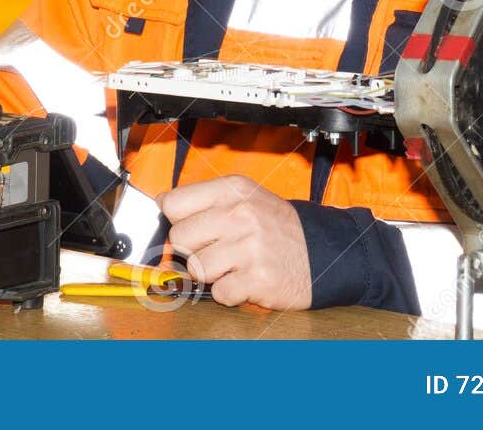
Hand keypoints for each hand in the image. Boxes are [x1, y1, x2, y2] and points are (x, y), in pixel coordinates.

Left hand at [157, 174, 311, 309]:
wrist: (321, 252)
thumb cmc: (277, 227)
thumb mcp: (245, 198)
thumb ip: (205, 199)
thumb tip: (162, 204)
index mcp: (234, 190)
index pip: (174, 202)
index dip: (177, 219)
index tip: (190, 227)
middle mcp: (241, 214)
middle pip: (181, 237)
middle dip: (194, 249)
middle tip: (216, 249)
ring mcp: (250, 247)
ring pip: (197, 268)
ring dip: (212, 273)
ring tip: (234, 265)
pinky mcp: (258, 279)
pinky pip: (219, 292)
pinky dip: (229, 293)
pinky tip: (245, 280)